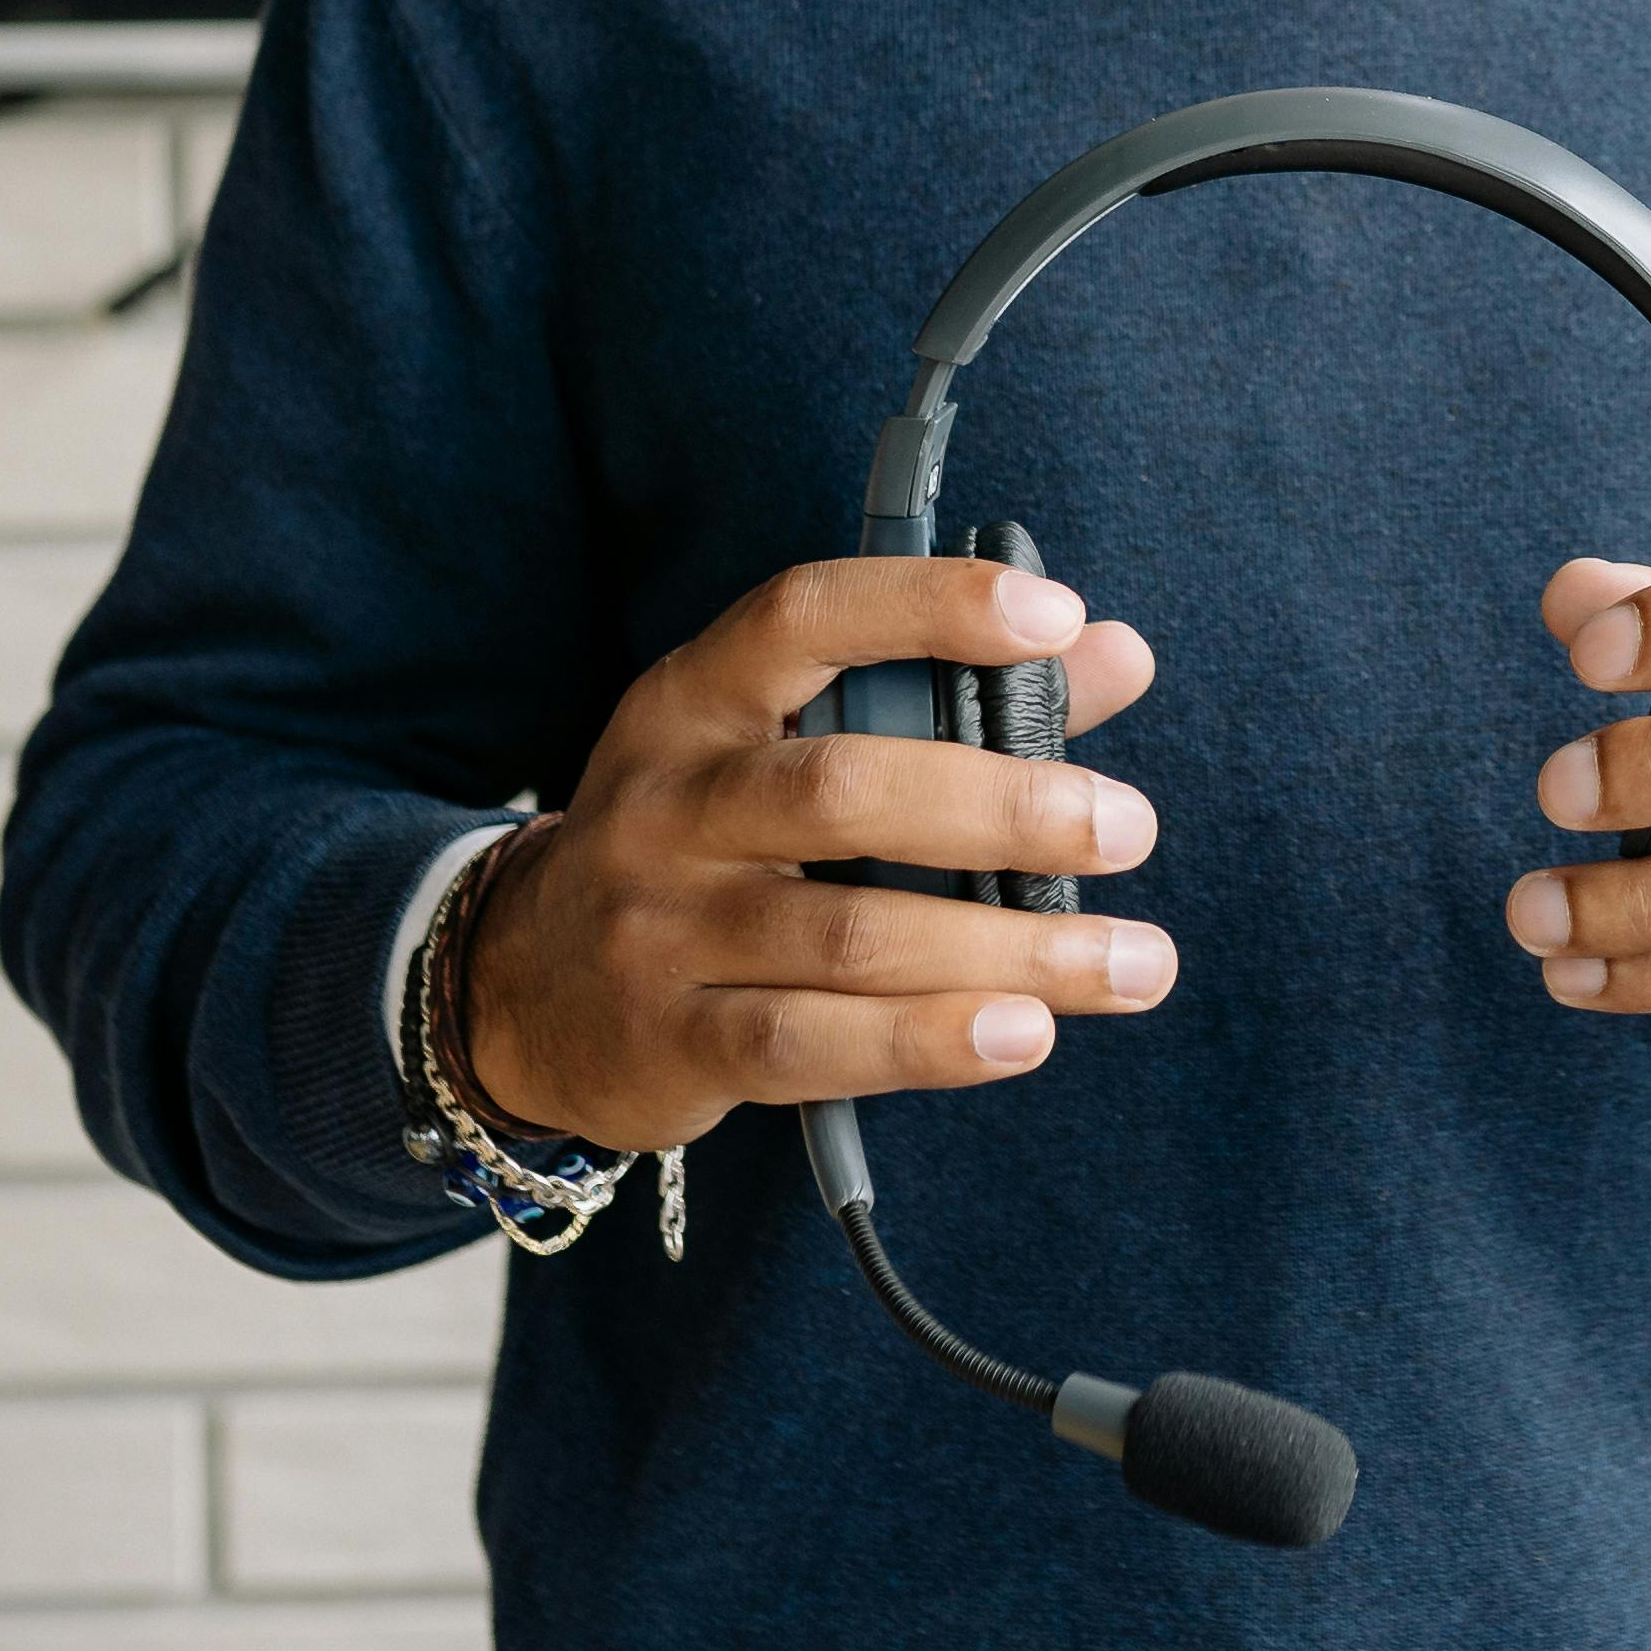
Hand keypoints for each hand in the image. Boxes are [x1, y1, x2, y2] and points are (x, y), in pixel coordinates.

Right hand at [468, 555, 1173, 1153]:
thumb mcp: (787, 745)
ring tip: (1132, 960)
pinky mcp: (669, 1044)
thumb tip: (1116, 653)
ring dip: (1010, 950)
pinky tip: (1024, 1033)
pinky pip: (811, 1044)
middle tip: (1130, 826)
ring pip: (850, 936)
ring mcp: (658, 929)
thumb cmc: (708, 844)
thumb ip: (953, 697)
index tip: (1057, 618)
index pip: (804, 615)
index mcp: (696, 699)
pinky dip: (928, 1042)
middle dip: (1004, 806)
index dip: (929, 607)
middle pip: (845, 789)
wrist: (518, 987)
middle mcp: (667, 804)